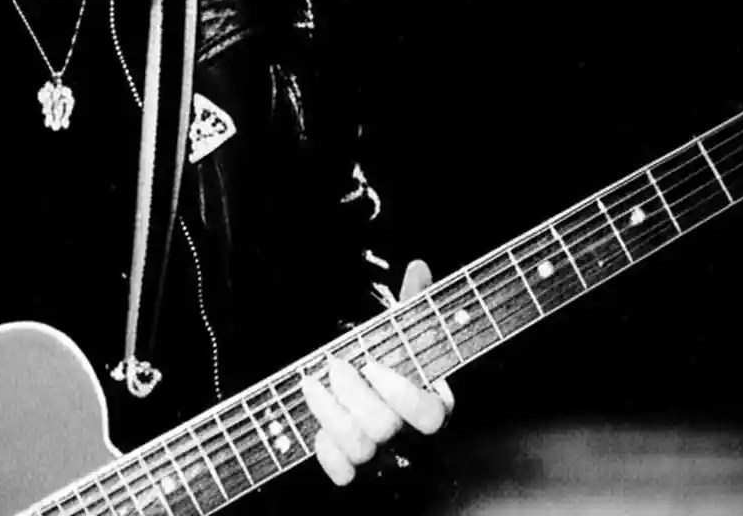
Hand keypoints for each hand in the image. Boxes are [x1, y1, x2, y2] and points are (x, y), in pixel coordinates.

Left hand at [301, 260, 455, 485]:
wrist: (358, 396)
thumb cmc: (386, 359)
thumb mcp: (400, 331)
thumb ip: (412, 303)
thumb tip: (419, 267)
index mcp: (430, 403)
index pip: (430, 414)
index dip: (401, 393)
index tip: (373, 365)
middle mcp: (409, 435)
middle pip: (386, 426)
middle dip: (353, 392)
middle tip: (334, 364)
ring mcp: (382, 455)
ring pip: (362, 450)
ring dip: (330, 413)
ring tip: (312, 383)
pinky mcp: (353, 468)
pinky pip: (343, 474)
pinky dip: (326, 452)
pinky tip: (316, 427)